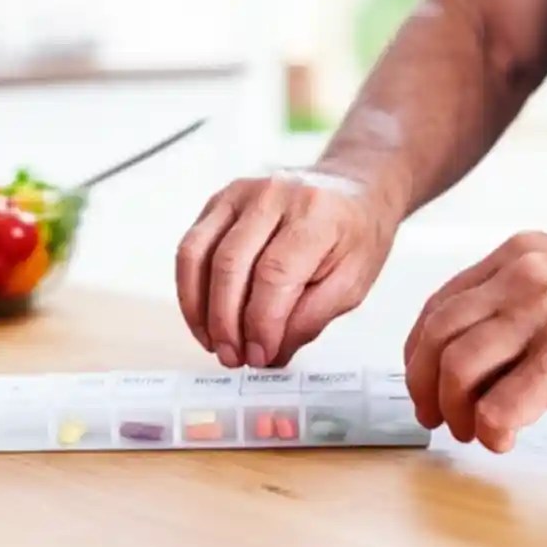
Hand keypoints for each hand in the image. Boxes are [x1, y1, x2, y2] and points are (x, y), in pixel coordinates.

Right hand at [176, 169, 400, 367]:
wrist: (354, 188)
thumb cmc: (355, 236)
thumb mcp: (353, 284)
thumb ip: (310, 318)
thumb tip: (269, 351)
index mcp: (316, 214)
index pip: (274, 274)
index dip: (260, 323)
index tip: (260, 356)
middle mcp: (274, 195)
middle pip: (230, 265)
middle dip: (226, 323)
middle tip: (233, 358)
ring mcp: (241, 193)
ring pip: (199, 255)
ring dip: (200, 309)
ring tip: (215, 344)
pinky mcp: (220, 201)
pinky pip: (190, 248)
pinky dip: (190, 289)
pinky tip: (203, 317)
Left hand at [403, 231, 546, 452]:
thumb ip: (517, 303)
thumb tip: (464, 352)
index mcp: (519, 255)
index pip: (438, 306)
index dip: (419, 354)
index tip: (424, 386)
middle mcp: (525, 275)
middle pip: (436, 337)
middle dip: (425, 387)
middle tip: (438, 418)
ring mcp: (546, 313)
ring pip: (456, 371)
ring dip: (457, 412)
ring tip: (477, 431)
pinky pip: (498, 407)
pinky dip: (491, 432)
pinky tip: (508, 439)